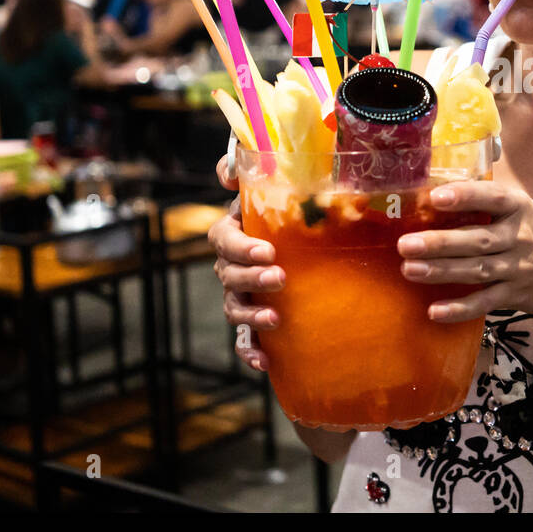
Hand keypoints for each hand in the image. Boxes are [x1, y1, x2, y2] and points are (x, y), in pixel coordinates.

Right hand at [207, 154, 284, 372]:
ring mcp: (241, 293)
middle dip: (250, 277)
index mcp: (234, 231)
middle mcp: (232, 264)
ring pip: (233, 306)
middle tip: (279, 276)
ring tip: (275, 316)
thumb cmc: (288, 207)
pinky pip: (244, 339)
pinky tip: (265, 362)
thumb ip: (247, 169)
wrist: (309, 242)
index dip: (241, 246)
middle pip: (228, 274)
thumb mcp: (274, 184)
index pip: (223, 238)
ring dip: (250, 312)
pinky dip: (250, 351)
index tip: (268, 250)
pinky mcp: (254, 318)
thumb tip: (226, 172)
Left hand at [396, 181, 532, 326]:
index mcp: (520, 208)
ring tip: (409, 269)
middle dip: (440, 243)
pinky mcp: (515, 296)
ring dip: (441, 271)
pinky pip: (485, 303)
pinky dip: (460, 309)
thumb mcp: (526, 211)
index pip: (492, 198)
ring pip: (476, 271)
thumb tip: (436, 189)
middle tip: (406, 243)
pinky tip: (434, 311)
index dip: (465, 196)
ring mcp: (518, 269)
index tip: (436, 196)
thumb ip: (490, 202)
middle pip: (477, 240)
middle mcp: (520, 237)